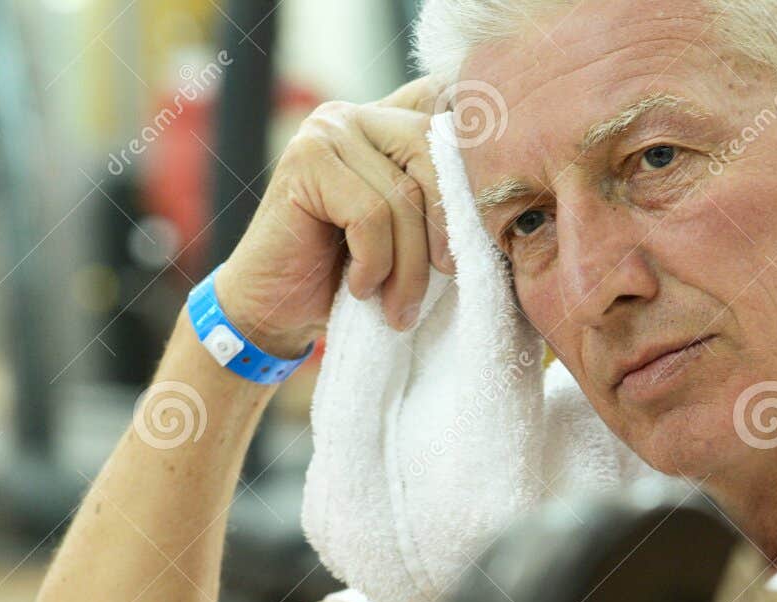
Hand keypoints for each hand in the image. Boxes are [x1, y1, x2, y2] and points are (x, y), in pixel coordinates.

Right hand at [214, 74, 454, 354]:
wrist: (275, 310)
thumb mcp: (411, 241)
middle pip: (432, 160)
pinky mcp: (305, 161)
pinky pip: (371, 215)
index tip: (473, 242)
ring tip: (395, 305)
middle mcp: (358, 116)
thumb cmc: (349, 278)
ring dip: (408, 266)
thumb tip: (500, 205)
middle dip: (442, 233)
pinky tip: (359, 287)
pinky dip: (374, 264)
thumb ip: (441, 209)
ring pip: (403, 196)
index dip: (468, 183)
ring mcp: (327, 132)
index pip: (449, 130)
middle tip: (442, 282)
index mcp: (388, 126)